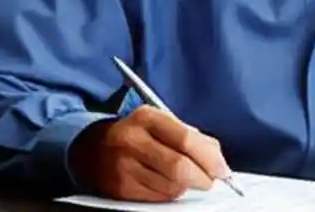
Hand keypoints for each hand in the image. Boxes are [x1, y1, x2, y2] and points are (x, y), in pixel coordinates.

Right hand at [68, 106, 231, 201]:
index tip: (222, 169)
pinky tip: (166, 183)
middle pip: (179, 167)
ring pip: (171, 186)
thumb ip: (189, 134)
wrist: (91, 149)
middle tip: (210, 181)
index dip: (209, 158)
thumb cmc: (136, 135)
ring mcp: (124, 166)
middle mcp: (132, 141)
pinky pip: (158, 197)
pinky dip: (170, 193)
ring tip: (184, 178)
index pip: (186, 139)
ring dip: (186, 186)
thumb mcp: (159, 122)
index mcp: (146, 117)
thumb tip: (217, 158)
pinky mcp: (121, 188)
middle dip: (203, 178)